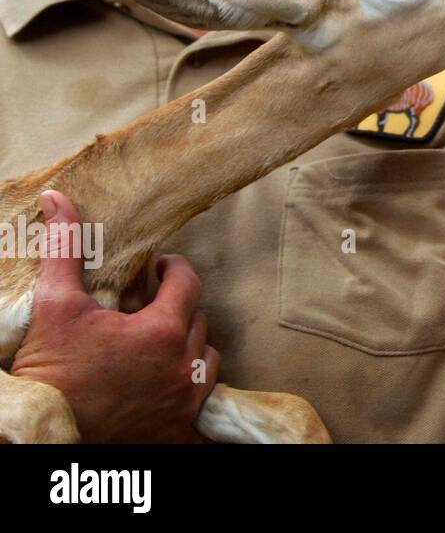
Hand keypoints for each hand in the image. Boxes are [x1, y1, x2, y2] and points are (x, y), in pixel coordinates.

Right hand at [10, 190, 219, 442]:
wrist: (46, 435)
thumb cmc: (52, 373)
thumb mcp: (56, 306)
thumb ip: (66, 250)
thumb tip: (60, 200)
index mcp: (163, 331)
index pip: (188, 281)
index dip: (172, 269)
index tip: (157, 269)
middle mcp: (185, 365)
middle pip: (197, 320)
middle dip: (177, 308)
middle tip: (149, 307)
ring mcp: (187, 399)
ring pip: (206, 358)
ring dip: (188, 346)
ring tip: (159, 343)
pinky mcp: (183, 428)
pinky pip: (206, 397)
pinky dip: (193, 385)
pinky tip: (171, 382)